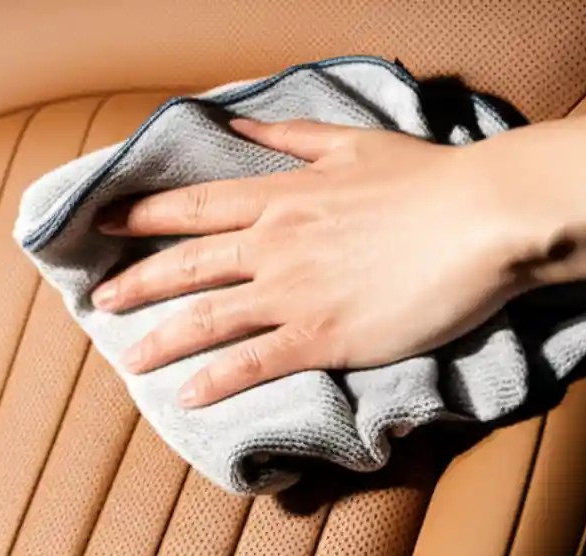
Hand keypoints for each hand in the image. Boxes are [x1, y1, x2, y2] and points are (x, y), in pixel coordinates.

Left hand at [92, 118, 534, 407]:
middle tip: (101, 303)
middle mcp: (274, 244)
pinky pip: (253, 363)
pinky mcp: (322, 336)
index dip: (143, 216)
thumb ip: (289, 138)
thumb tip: (239, 128)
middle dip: (137, 284)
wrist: (484, 218)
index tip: (104, 224)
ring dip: (161, 341)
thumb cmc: (427, 179)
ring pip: (207, 319)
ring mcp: (293, 292)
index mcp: (281, 196)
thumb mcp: (351, 143)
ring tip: (128, 362)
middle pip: (186, 265)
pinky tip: (186, 398)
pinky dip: (215, 381)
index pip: (194, 206)